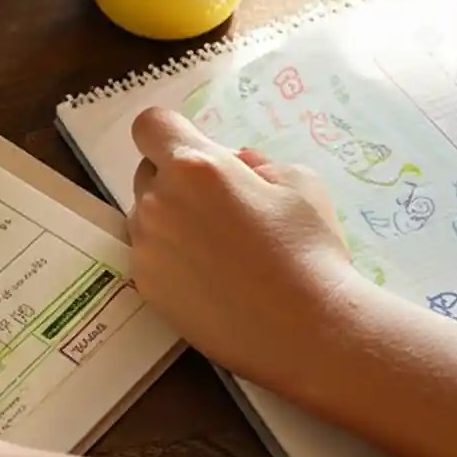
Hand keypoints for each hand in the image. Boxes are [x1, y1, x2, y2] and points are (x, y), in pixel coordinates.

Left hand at [128, 107, 356, 388]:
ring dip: (171, 219)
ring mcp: (146, 249)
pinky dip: (170, 258)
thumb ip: (258, 163)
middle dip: (176, 178)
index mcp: (194, 167)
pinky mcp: (147, 288)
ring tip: (218, 248)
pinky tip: (210, 278)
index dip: (170, 133)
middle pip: (147, 172)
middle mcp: (158, 204)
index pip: (150, 126)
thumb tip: (238, 164)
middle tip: (220, 205)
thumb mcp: (299, 183)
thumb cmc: (310, 250)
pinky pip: (149, 255)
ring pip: (146, 216)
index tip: (197, 152)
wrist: (307, 330)